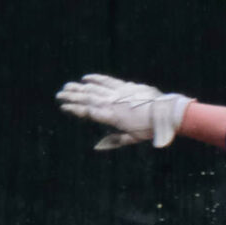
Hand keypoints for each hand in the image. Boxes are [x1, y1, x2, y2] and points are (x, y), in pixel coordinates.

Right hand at [56, 73, 193, 149]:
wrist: (166, 112)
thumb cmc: (149, 129)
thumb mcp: (132, 138)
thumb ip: (113, 141)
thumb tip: (96, 147)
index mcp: (112, 117)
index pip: (89, 112)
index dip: (75, 109)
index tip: (64, 106)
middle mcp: (113, 103)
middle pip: (88, 98)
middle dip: (72, 96)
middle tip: (59, 94)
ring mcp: (118, 93)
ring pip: (95, 88)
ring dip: (80, 87)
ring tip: (67, 86)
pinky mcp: (125, 86)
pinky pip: (107, 81)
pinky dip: (96, 79)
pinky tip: (86, 78)